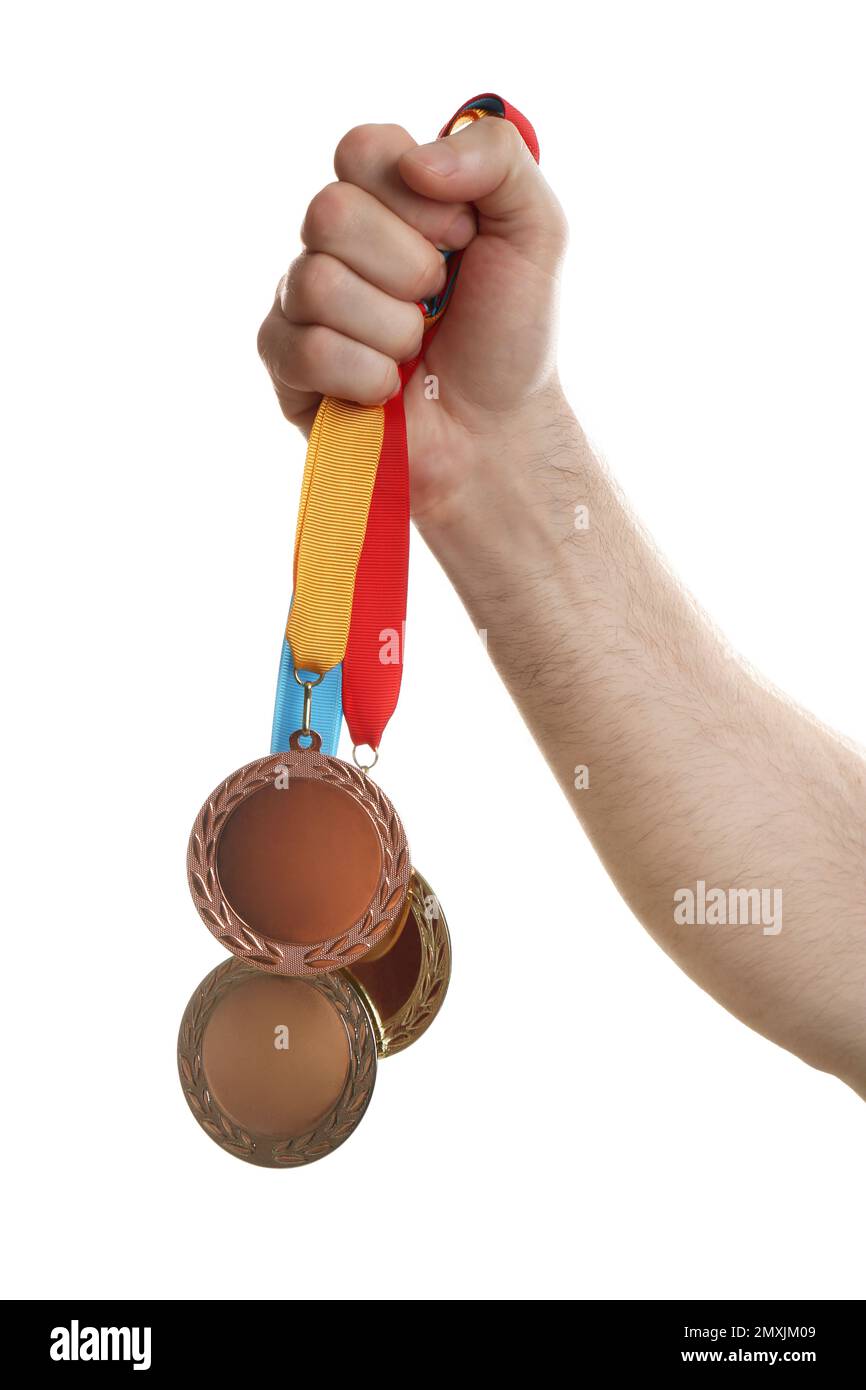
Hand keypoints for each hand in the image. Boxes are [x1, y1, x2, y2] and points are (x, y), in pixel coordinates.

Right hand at [257, 115, 567, 520]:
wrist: (497, 431)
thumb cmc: (510, 335)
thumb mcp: (536, 231)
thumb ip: (498, 157)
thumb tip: (415, 161)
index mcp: (385, 196)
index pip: (360, 150)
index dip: (416, 198)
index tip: (462, 238)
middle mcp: (334, 241)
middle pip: (329, 212)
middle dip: (408, 268)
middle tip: (439, 302)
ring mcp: (301, 301)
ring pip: (317, 283)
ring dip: (392, 329)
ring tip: (417, 351)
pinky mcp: (285, 363)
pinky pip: (304, 348)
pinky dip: (365, 375)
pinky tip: (387, 390)